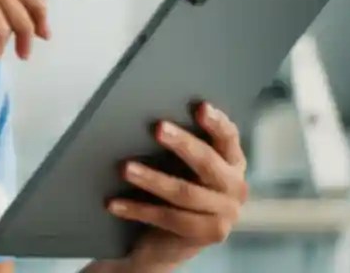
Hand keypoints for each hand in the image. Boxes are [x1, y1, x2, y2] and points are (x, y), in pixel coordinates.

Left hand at [107, 102, 248, 271]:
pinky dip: (137, 209)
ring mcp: (226, 215)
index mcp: (232, 163)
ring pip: (185, 193)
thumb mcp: (178, 166)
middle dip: (182, 144)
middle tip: (156, 128)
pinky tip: (114, 203)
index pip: (229, 138)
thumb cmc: (171, 191)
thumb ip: (177, 145)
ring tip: (125, 168)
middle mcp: (235, 188)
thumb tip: (148, 118)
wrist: (166, 242)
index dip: (216, 122)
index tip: (200, 106)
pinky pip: (168, 218)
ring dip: (152, 179)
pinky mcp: (207, 236)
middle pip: (207, 163)